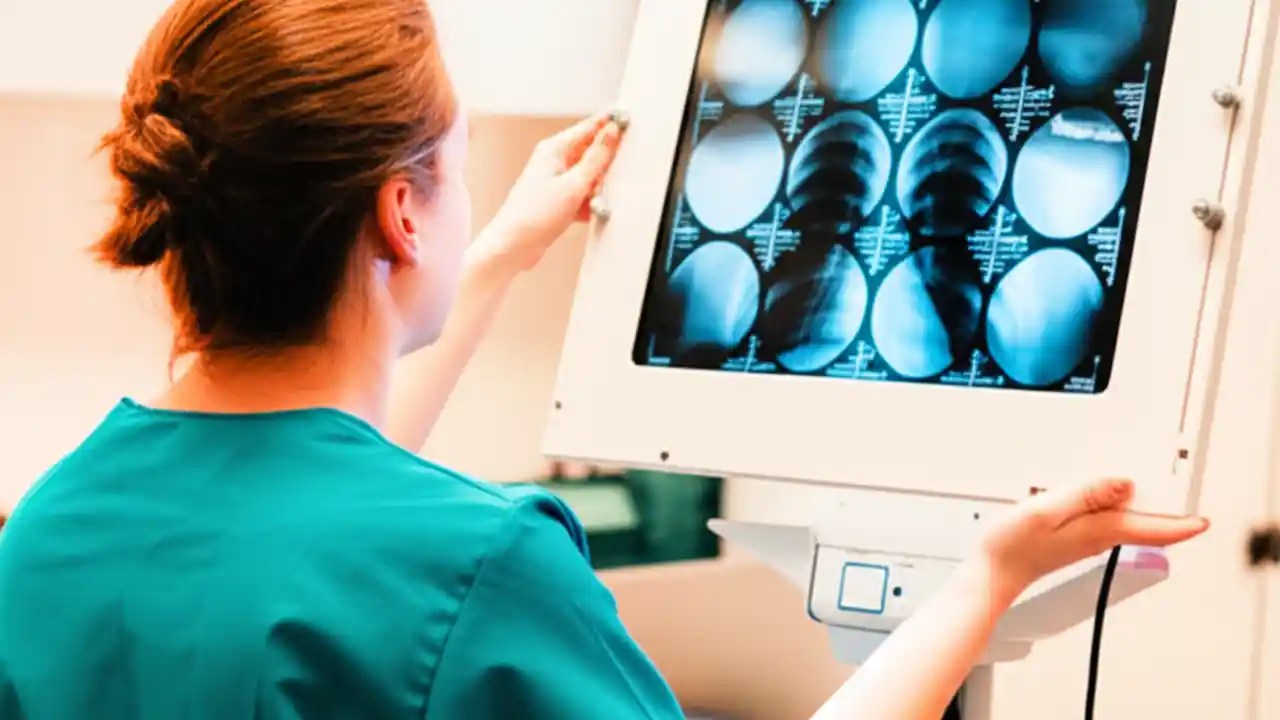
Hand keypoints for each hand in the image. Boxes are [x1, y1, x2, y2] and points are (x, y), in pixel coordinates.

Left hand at [483, 112, 623, 270]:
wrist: (513, 247)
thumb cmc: (533, 215)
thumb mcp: (573, 185)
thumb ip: (596, 159)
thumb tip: (611, 132)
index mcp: (554, 149)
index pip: (589, 127)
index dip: (610, 122)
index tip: (629, 119)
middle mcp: (554, 162)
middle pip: (591, 152)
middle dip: (606, 163)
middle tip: (617, 171)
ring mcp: (557, 182)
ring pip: (590, 176)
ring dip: (598, 187)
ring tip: (595, 200)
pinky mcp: (559, 201)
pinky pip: (584, 195)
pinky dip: (589, 203)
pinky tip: (589, 213)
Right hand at [978, 478, 1208, 599]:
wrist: (992, 574)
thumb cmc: (1012, 547)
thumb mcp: (1046, 510)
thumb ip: (1085, 495)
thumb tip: (1123, 485)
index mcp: (1098, 531)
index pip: (1152, 529)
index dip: (1181, 525)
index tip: (1202, 521)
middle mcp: (1098, 538)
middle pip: (1143, 523)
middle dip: (1165, 509)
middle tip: (1182, 490)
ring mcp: (1087, 540)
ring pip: (1126, 521)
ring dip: (1142, 507)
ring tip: (1153, 488)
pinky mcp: (1074, 539)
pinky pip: (1106, 522)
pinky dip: (1116, 508)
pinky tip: (1109, 498)